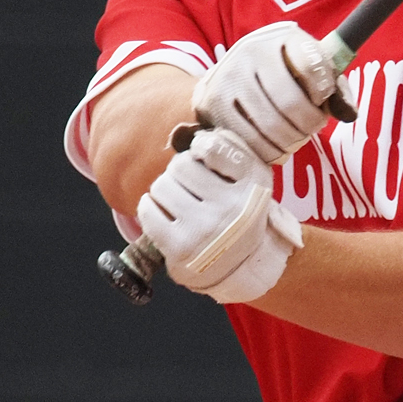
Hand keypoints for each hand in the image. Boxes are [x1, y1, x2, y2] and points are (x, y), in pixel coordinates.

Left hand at [137, 127, 303, 303]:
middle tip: (188, 186)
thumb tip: (191, 136)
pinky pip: (148, 210)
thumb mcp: (249, 178)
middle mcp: (233, 206)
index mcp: (253, 183)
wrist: (239, 265)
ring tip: (178, 201)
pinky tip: (160, 211)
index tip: (201, 157)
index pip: (213, 146)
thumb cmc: (238, 211)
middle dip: (179, 172)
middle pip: (180, 165)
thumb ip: (229, 149)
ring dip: (164, 190)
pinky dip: (148, 206)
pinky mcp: (180, 247)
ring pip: (162, 185)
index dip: (200, 148)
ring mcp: (205, 228)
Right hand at [192, 21, 341, 165]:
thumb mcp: (311, 72)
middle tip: (311, 129)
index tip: (321, 99)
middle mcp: (250, 50)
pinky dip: (268, 153)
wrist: (229, 76)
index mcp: (281, 37)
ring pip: (271, 127)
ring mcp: (227, 77)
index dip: (325, 91)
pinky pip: (248, 141)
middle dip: (309, 126)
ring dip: (291, 142)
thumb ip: (336, 90)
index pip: (313, 65)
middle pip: (292, 104)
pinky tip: (275, 147)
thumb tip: (348, 114)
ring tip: (295, 139)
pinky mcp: (212, 104)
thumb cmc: (283, 76)